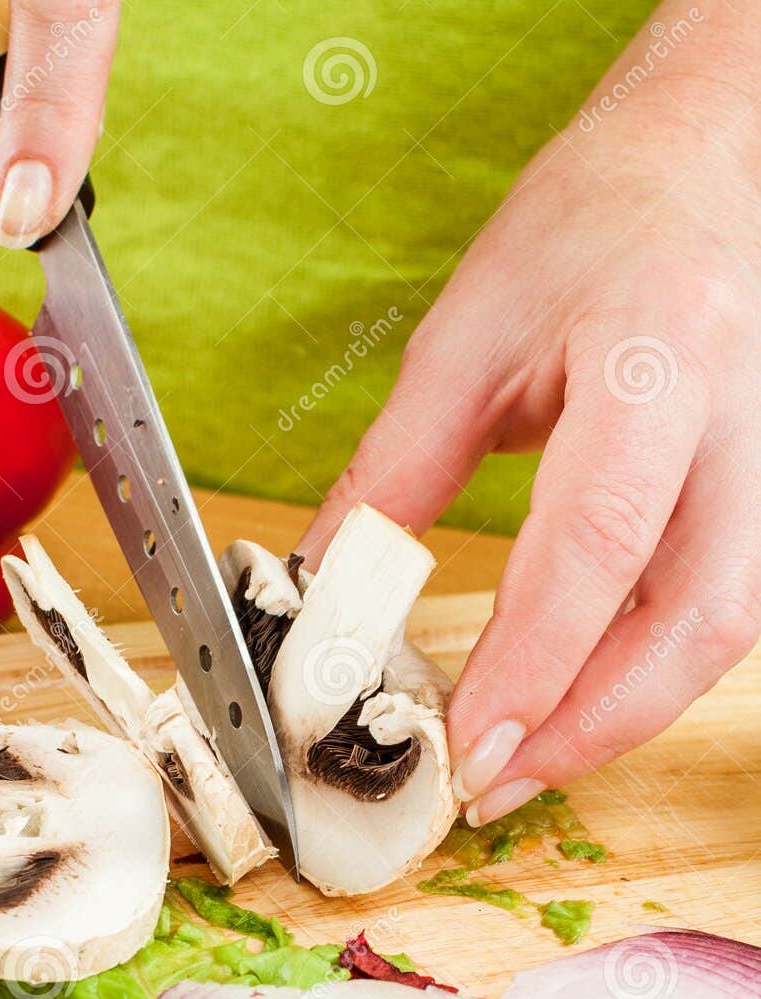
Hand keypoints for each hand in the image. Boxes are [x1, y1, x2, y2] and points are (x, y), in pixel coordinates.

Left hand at [301, 26, 760, 824]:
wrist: (699, 169)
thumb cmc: (585, 230)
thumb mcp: (463, 340)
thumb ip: (394, 475)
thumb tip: (325, 588)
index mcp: (655, 355)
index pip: (600, 540)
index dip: (536, 663)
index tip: (469, 749)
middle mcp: (741, 417)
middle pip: (699, 618)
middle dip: (595, 727)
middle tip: (494, 783)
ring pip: (725, 631)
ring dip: (623, 714)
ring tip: (524, 756)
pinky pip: (725, 610)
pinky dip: (648, 671)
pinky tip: (579, 697)